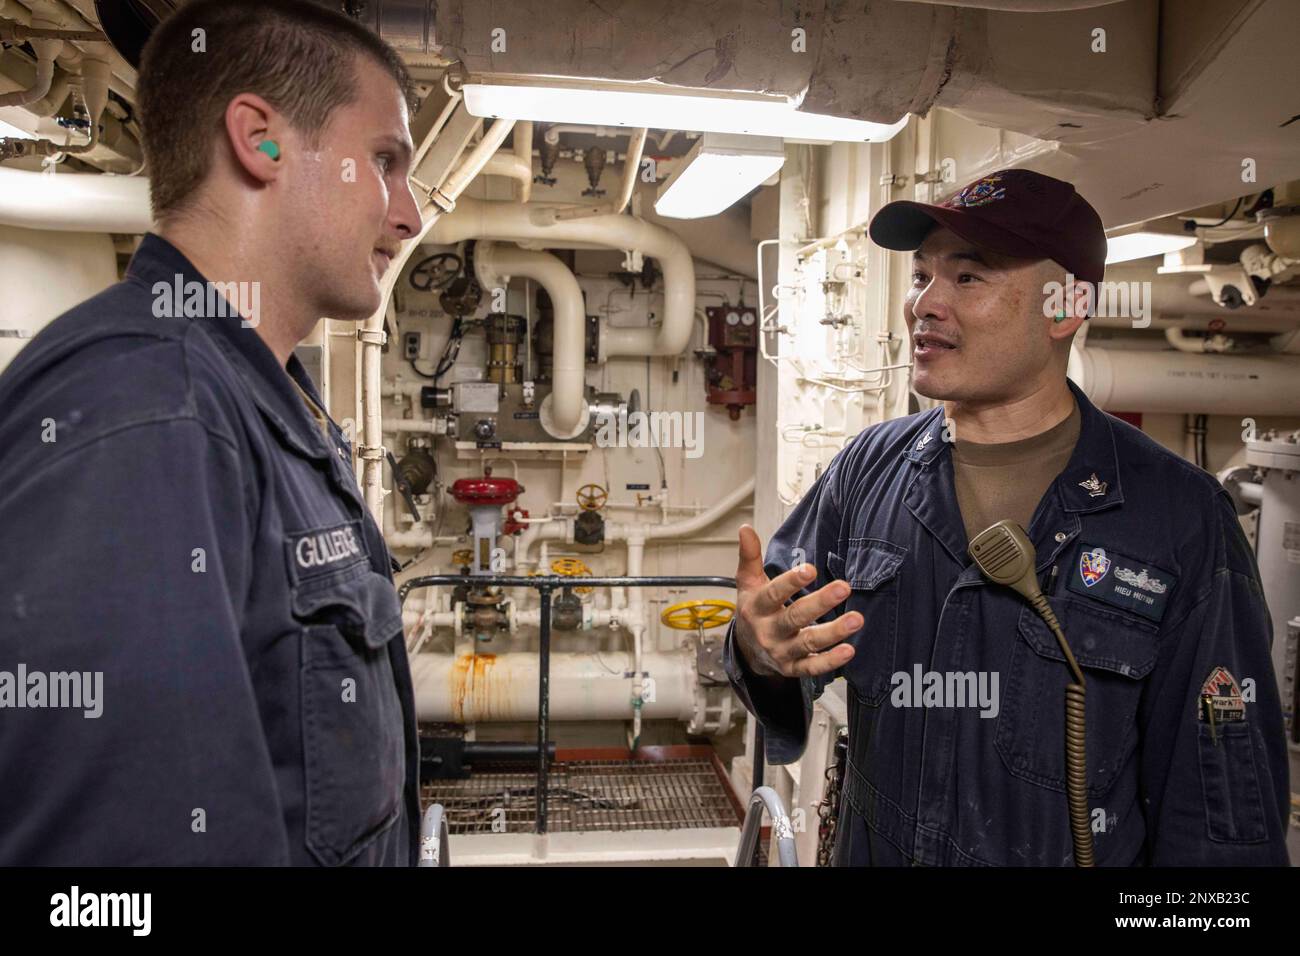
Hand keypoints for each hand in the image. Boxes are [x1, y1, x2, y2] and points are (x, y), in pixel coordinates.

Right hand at [732, 524, 858, 678]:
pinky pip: (812, 667)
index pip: (773, 593)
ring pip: (808, 643)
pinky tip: (849, 650)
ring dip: (834, 632)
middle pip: (795, 617)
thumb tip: (745, 529)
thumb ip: (749, 556)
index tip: (810, 569)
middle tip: (844, 587)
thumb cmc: (754, 608)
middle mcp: (768, 631)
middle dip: (820, 603)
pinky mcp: (792, 668)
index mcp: (757, 607)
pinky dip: (830, 661)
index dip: (790, 582)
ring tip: (857, 619)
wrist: (746, 649)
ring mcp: (780, 651)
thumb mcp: (747, 582)